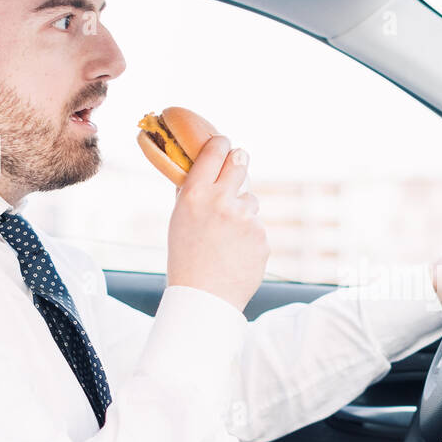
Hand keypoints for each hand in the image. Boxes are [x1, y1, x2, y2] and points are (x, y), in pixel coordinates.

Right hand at [165, 135, 267, 311]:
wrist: (204, 297)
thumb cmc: (186, 259)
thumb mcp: (179, 220)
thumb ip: (191, 192)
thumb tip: (200, 167)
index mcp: (195, 194)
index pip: (214, 152)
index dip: (221, 144)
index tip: (225, 144)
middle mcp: (221, 201)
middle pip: (240, 163)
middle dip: (239, 161)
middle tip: (238, 160)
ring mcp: (245, 219)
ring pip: (251, 200)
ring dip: (243, 210)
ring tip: (226, 236)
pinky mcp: (262, 237)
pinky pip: (258, 227)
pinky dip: (250, 237)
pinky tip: (235, 253)